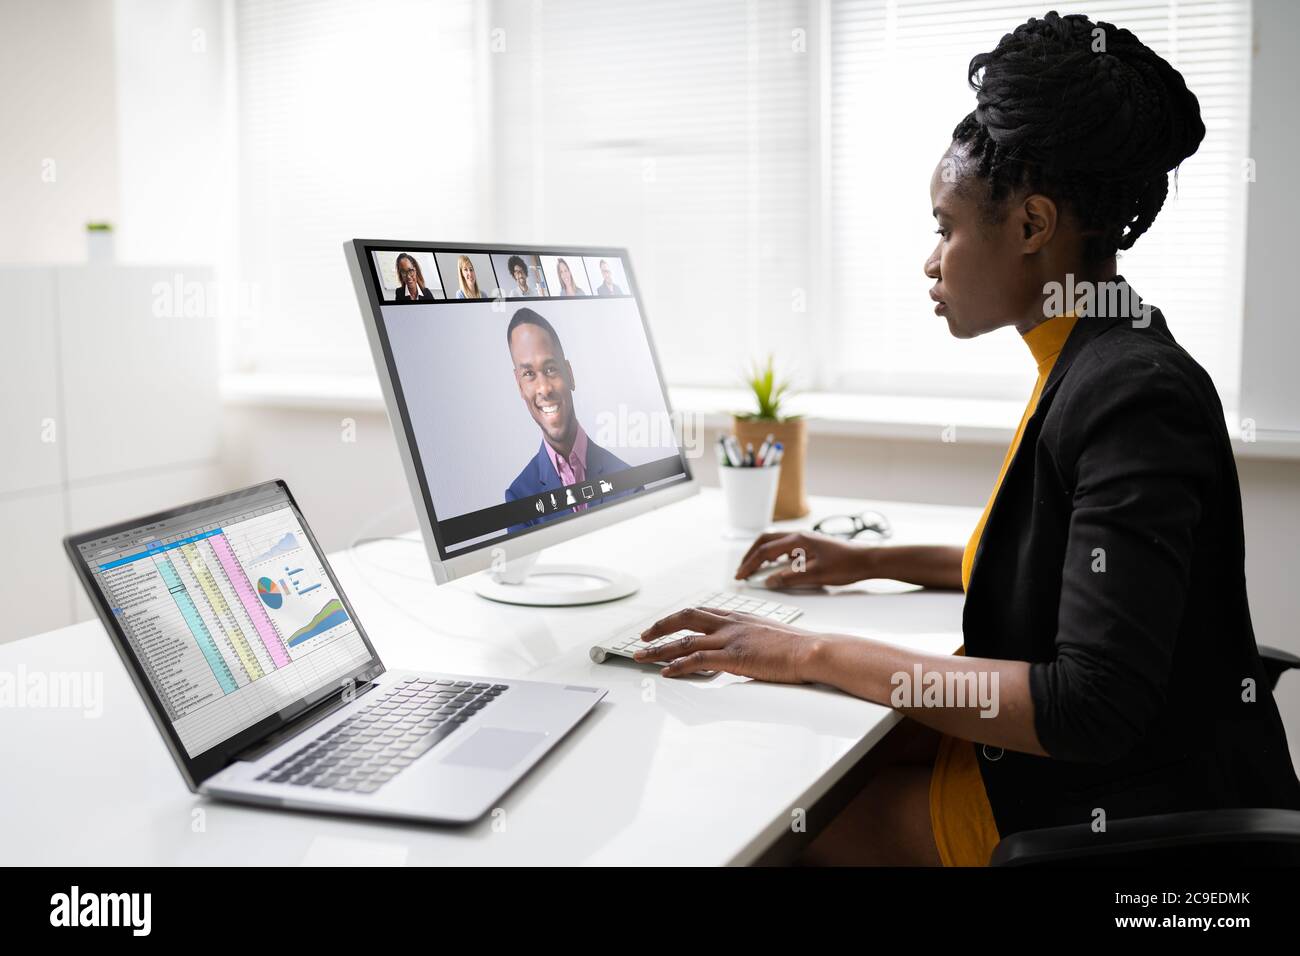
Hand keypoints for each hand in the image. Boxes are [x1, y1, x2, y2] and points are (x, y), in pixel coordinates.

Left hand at [634, 606, 822, 680]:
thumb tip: (743, 648)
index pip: (701, 611)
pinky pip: (698, 659)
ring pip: (685, 641)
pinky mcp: (734, 657)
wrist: (812, 650)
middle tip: (642, 637)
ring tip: (641, 656)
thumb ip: (750, 637)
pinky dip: (678, 665)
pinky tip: (666, 671)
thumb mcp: (768, 634)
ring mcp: (731, 639)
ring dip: (659, 649)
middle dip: (660, 628)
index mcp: (739, 616)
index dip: (678, 618)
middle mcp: (731, 623)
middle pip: (686, 618)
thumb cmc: (797, 646)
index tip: (663, 625)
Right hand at [733, 530, 872, 588]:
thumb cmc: (846, 566)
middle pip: (765, 540)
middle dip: (750, 555)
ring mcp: (804, 538)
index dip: (750, 564)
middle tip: (742, 570)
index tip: (740, 576)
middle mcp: (799, 535)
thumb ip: (790, 578)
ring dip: (761, 553)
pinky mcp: (810, 543)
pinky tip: (775, 565)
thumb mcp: (816, 575)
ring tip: (754, 568)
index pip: (765, 551)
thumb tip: (769, 581)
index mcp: (798, 541)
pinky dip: (773, 554)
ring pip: (774, 541)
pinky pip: (784, 545)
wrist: (868, 559)